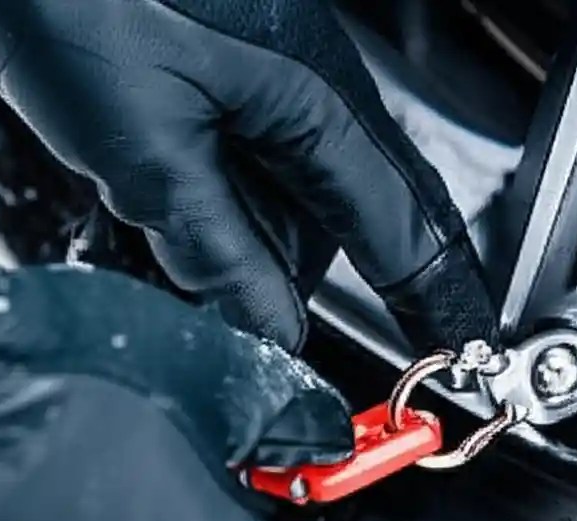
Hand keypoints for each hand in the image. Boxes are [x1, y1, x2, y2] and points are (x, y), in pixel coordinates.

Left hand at [0, 0, 499, 352]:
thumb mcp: (146, 149)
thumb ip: (215, 247)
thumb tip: (271, 328)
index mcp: (313, 103)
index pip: (401, 225)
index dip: (437, 303)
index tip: (463, 361)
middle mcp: (291, 103)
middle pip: (312, 238)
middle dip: (261, 291)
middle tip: (210, 325)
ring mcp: (238, 103)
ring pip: (253, 221)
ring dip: (199, 262)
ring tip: (128, 250)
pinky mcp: (185, 105)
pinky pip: (204, 193)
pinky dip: (166, 228)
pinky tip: (113, 222)